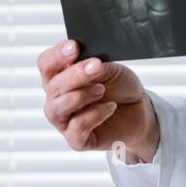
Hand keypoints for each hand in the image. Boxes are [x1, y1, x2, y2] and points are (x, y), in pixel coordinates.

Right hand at [37, 38, 158, 161]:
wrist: (139, 111)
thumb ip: (96, 65)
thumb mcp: (112, 69)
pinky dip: (95, 115)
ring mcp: (64, 120)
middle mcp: (57, 98)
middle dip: (75, 74)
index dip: (56, 55)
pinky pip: (77, 127)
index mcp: (60, 76)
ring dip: (81, 95)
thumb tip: (89, 62)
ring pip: (57, 108)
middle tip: (96, 66)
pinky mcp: (76, 140)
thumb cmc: (120, 88)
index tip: (74, 47)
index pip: (46, 64)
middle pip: (52, 85)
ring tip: (101, 90)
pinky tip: (110, 107)